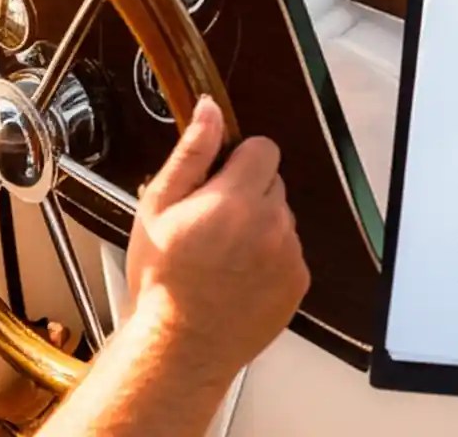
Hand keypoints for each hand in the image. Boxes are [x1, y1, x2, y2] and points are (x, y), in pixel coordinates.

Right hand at [125, 96, 309, 378]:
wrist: (180, 346)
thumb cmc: (163, 280)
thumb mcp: (159, 207)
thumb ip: (191, 153)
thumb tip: (209, 110)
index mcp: (236, 198)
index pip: (263, 148)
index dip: (238, 159)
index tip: (218, 180)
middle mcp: (272, 223)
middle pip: (272, 183)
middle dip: (247, 193)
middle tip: (211, 223)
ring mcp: (290, 254)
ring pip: (282, 218)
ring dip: (259, 226)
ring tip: (223, 256)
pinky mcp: (298, 282)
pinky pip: (290, 252)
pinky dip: (270, 258)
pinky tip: (239, 277)